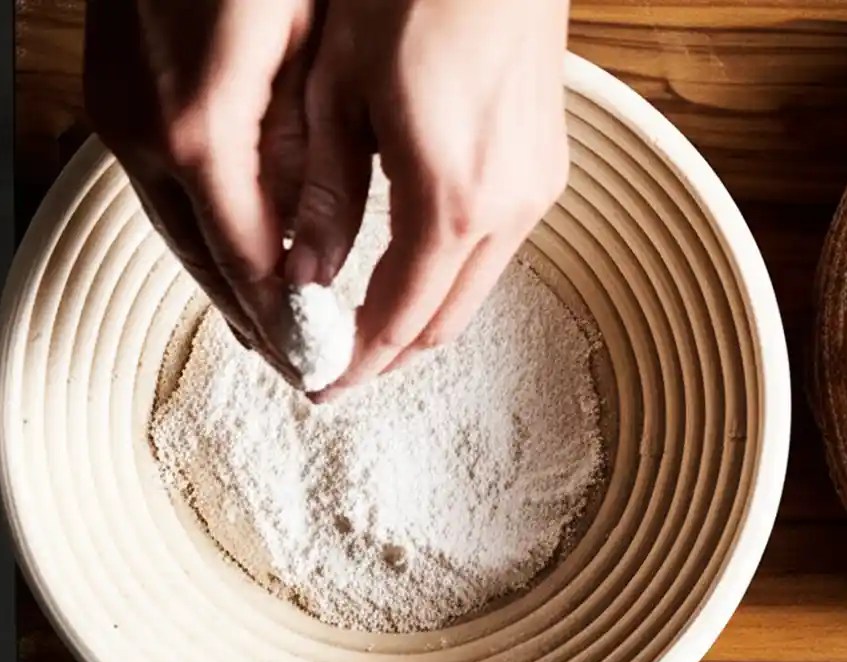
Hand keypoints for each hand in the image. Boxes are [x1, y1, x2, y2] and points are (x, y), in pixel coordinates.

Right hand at [84, 0, 316, 380]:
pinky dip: (202, 234)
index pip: (250, 259)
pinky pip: (163, 193)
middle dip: (251, 319)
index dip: (285, 320)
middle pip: (203, 261)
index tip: (316, 361)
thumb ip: (311, 154)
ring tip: (267, 327)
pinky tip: (232, 250)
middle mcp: (149, 138)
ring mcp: (123, 121)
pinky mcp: (116, 105)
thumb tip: (319, 241)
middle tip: (297, 364)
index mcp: (204, 130)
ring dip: (224, 283)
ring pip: (176, 233)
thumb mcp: (309, 53)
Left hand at [291, 0, 570, 400]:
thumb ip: (323, 196)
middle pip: (444, 320)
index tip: (319, 383)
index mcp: (452, 199)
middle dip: (387, 351)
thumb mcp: (338, 93)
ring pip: (473, 288)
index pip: (398, 319)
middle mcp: (509, 208)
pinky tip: (409, 257)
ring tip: (361, 314)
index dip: (355, 361)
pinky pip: (494, 247)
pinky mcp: (546, 164)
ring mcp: (538, 187)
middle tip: (334, 360)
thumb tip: (300, 272)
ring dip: (420, 312)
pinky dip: (449, 270)